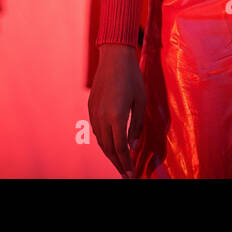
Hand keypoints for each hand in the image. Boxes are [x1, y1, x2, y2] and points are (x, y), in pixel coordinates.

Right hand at [89, 44, 145, 177]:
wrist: (114, 57)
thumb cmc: (132, 77)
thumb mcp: (140, 102)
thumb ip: (137, 126)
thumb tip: (133, 146)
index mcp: (116, 117)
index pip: (121, 148)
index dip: (126, 163)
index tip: (131, 174)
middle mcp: (102, 117)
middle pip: (109, 148)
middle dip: (118, 163)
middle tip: (125, 174)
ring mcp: (94, 112)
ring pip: (100, 141)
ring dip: (110, 154)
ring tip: (119, 162)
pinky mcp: (91, 107)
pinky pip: (96, 130)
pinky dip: (104, 141)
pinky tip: (111, 145)